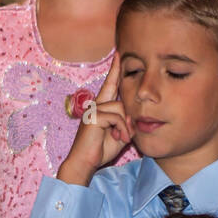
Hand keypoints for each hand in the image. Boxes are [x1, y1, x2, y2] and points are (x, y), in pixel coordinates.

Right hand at [56, 58, 131, 185]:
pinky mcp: (93, 117)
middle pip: (120, 99)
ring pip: (120, 108)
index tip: (119, 54)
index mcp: (101, 108)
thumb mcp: (119, 134)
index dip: (115, 70)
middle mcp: (96, 105)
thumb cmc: (100, 150)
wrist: (84, 162)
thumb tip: (133, 118)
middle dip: (127, 117)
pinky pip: (116, 117)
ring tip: (121, 139)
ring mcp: (93, 110)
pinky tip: (119, 138)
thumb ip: (126, 123)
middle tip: (123, 135)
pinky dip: (121, 129)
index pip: (110, 85)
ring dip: (125, 126)